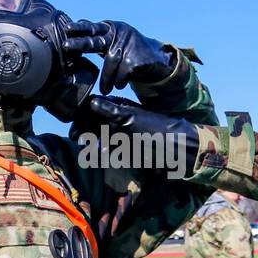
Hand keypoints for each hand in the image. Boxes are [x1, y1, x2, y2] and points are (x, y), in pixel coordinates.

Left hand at [62, 20, 174, 94]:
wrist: (155, 59)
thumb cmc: (127, 52)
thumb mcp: (111, 42)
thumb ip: (95, 39)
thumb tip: (69, 38)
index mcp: (109, 29)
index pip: (91, 28)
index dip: (79, 28)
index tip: (66, 28)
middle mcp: (118, 33)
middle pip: (96, 40)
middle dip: (80, 43)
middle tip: (65, 46)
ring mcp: (128, 44)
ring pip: (111, 62)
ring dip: (107, 79)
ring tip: (104, 90)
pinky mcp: (137, 57)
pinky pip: (123, 73)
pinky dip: (120, 81)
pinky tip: (120, 86)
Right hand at [71, 92, 197, 145]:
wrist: (182, 152)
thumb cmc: (160, 131)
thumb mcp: (133, 119)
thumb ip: (112, 112)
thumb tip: (92, 101)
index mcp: (121, 108)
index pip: (96, 108)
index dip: (83, 115)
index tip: (74, 125)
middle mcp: (121, 121)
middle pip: (97, 124)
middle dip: (85, 130)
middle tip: (77, 138)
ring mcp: (125, 136)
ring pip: (103, 138)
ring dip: (94, 143)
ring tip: (88, 149)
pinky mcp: (130, 152)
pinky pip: (112, 152)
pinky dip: (105, 153)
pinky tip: (100, 156)